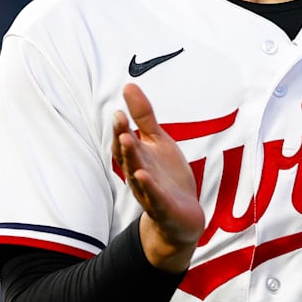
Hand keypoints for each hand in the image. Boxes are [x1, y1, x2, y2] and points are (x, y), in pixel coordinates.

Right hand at [112, 83, 204, 272]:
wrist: (182, 217)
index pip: (124, 141)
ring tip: (127, 139)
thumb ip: (144, 116)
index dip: (121, 127)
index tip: (119, 111)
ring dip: (131, 158)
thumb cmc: (167, 176)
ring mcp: (150, 192)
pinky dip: (148, 186)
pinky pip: (154, 197)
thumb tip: (128, 85)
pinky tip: (143, 174)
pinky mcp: (163, 207)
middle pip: (127, 155)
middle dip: (122, 138)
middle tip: (119, 118)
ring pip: (137, 174)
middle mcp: (139, 174)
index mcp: (137, 158)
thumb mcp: (158, 141)